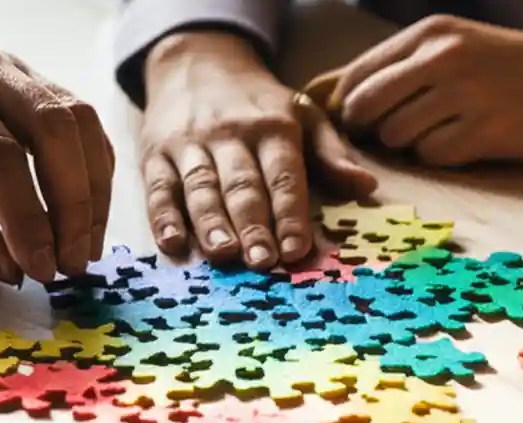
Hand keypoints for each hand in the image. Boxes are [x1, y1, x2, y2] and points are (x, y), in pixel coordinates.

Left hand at [0, 42, 113, 283]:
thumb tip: (14, 270)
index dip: (26, 215)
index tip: (38, 267)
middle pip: (52, 127)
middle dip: (72, 204)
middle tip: (70, 264)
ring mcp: (14, 70)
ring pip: (81, 126)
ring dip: (91, 195)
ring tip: (82, 251)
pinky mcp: (38, 90)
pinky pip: (85, 133)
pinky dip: (94, 181)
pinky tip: (84, 226)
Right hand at [140, 32, 375, 269]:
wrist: (198, 61)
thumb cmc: (259, 104)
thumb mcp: (303, 115)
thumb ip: (331, 154)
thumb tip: (367, 186)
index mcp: (273, 128)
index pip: (284, 176)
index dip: (291, 213)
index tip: (297, 249)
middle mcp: (230, 135)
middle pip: (242, 185)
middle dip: (253, 224)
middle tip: (262, 261)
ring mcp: (189, 144)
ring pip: (201, 187)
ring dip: (211, 222)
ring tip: (223, 253)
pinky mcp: (155, 153)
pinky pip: (158, 187)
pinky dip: (163, 216)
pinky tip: (173, 243)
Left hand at [327, 15, 522, 166]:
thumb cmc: (511, 70)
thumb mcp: (454, 48)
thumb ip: (394, 67)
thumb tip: (319, 93)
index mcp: (431, 33)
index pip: (356, 76)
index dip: (348, 107)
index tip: (362, 123)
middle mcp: (444, 58)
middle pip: (366, 108)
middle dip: (371, 130)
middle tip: (398, 134)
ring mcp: (466, 94)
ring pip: (397, 136)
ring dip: (410, 145)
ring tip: (441, 132)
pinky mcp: (487, 131)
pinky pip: (433, 156)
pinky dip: (441, 157)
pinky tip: (466, 143)